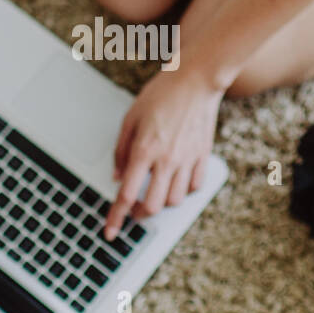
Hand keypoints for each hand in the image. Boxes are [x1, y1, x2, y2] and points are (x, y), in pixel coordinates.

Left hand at [103, 67, 223, 240]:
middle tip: (134, 209)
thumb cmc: (161, 95)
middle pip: (152, 206)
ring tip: (156, 191)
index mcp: (144, 151)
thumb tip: (118, 178)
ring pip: (175, 201)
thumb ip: (121, 151)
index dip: (115, 218)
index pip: (127, 196)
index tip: (110, 232)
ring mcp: (188, 160)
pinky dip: (184, 190)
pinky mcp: (203, 156)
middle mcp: (167, 160)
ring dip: (162, 202)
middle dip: (140, 214)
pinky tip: (176, 181)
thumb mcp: (129, 119)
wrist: (196, 80)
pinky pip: (194, 187)